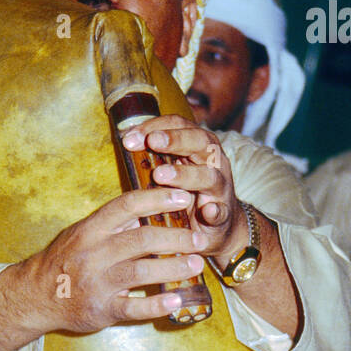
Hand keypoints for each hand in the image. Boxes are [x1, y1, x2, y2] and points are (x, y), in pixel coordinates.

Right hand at [30, 185, 213, 333]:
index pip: (128, 206)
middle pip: (141, 240)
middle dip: (176, 238)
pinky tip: (177, 300)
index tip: (184, 197)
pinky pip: (133, 308)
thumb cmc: (64, 260)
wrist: (35, 296)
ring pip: (141, 272)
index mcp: (90, 230)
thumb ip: (113, 223)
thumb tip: (150, 206)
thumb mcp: (82, 234)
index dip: (158, 199)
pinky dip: (156, 304)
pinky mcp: (101, 310)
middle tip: (199, 239)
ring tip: (195, 265)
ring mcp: (97, 283)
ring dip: (173, 268)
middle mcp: (93, 254)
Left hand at [121, 116, 243, 264]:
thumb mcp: (172, 168)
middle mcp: (213, 161)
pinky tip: (206, 211)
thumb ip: (155, 156)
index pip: (179, 125)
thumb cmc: (189, 192)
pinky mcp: (223, 214)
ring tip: (161, 176)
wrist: (218, 225)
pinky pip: (221, 211)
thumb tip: (127, 141)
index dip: (155, 126)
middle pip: (198, 141)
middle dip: (174, 140)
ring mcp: (220, 187)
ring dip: (185, 174)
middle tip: (151, 142)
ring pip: (208, 176)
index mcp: (198, 145)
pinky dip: (214, 211)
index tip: (129, 137)